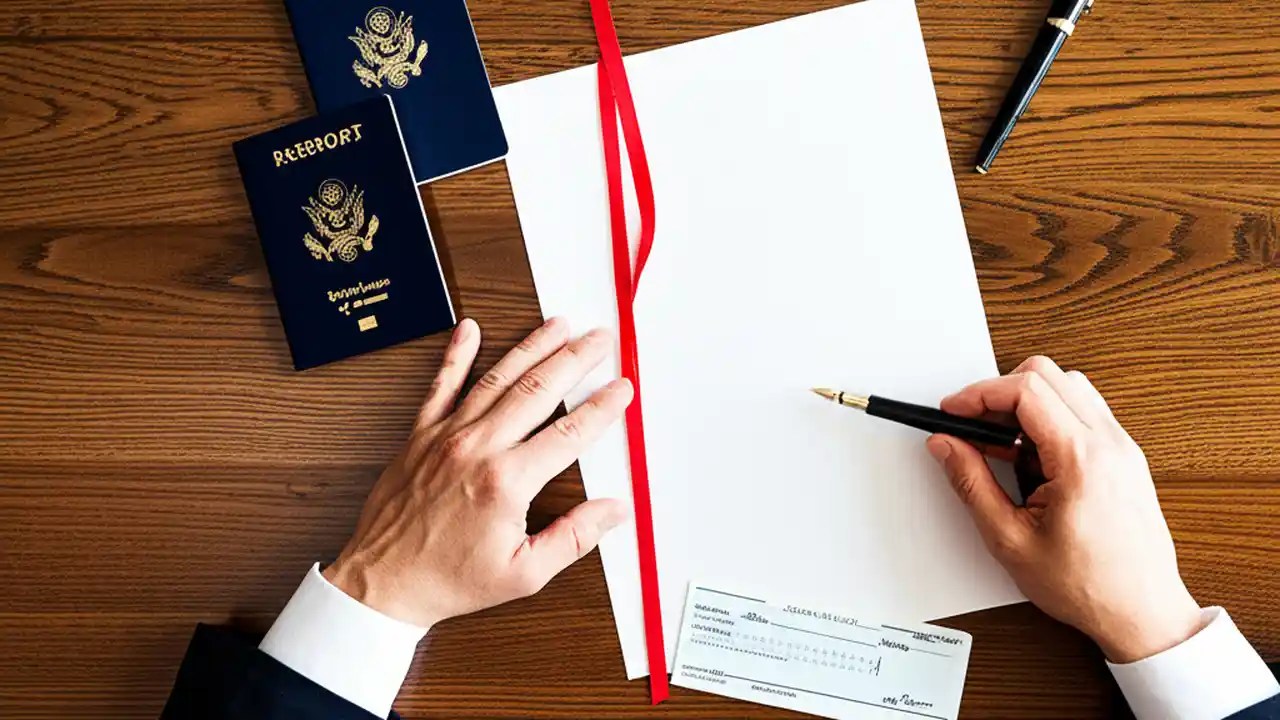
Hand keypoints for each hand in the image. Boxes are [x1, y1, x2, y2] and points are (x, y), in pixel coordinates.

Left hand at [324, 317, 633, 628]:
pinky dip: (455, 354)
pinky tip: (469, 329)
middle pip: (539, 391)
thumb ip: (573, 538)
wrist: (383, 581)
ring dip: (532, 347)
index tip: (621, 390)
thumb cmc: (449, 581)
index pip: (569, 434)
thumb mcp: (524, 574)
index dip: (601, 408)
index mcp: (507, 482)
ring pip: (498, 378)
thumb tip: (614, 511)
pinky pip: (441, 385)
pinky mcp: (420, 435)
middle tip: (599, 339)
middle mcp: (478, 449)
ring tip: (557, 325)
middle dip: (575, 359)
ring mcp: (446, 436)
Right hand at [926, 356, 1203, 662]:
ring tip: (1000, 446)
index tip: (953, 411)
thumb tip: (946, 446)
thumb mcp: (1010, 539)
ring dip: (1027, 402)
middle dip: (999, 391)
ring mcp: (1122, 448)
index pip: (1025, 390)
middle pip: (1047, 375)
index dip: (979, 393)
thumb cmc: (1089, 586)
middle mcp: (1109, 443)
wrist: (1143, 613)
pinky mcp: (1124, 458)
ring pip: (1069, 387)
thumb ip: (972, 484)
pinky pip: (1084, 412)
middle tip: (971, 424)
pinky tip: (1030, 458)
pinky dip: (1050, 419)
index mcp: (1082, 459)